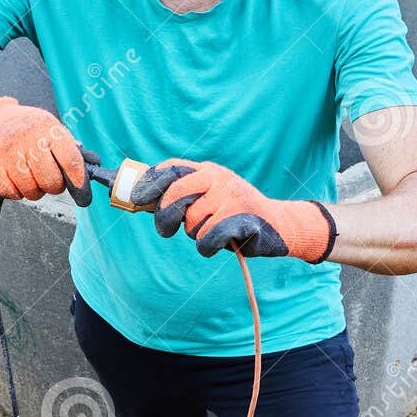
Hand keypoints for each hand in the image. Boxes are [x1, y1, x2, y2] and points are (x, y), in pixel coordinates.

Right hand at [0, 88, 94, 205]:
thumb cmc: (22, 128)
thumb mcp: (47, 128)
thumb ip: (68, 147)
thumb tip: (94, 165)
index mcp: (47, 127)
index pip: (71, 161)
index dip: (80, 183)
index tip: (83, 198)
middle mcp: (29, 137)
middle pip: (52, 182)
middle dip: (52, 187)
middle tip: (46, 179)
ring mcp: (8, 150)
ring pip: (31, 191)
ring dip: (32, 190)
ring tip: (26, 175)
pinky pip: (11, 193)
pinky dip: (14, 192)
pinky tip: (12, 178)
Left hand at [129, 160, 336, 261]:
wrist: (279, 224)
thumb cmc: (236, 214)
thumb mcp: (211, 197)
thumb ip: (184, 196)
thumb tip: (142, 200)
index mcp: (208, 170)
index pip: (173, 169)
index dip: (151, 183)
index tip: (136, 199)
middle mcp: (218, 178)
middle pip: (175, 196)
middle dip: (165, 216)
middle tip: (165, 230)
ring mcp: (230, 196)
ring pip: (191, 223)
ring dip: (195, 235)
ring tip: (211, 233)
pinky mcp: (240, 218)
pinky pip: (207, 238)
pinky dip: (207, 247)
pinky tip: (216, 245)